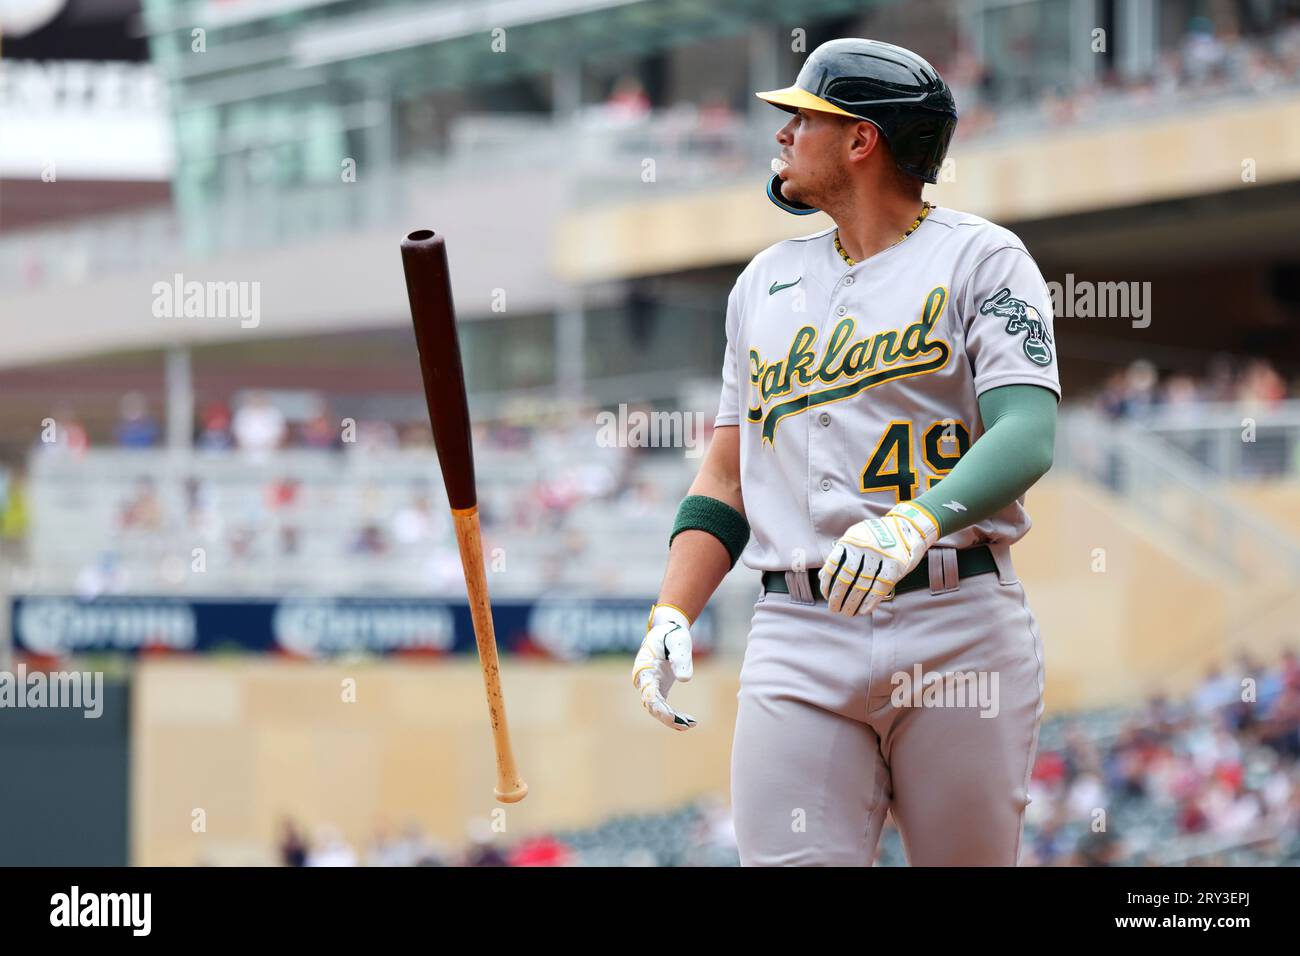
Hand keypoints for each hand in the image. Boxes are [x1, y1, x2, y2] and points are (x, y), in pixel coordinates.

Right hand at [632, 604, 696, 730]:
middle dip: (667, 717)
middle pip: (651, 705)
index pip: (649, 692)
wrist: (667, 629)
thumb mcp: (678, 642)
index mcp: (644, 668)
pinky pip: (663, 707)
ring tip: (691, 724)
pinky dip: (674, 716)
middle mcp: (643, 680)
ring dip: (672, 719)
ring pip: (656, 709)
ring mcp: (650, 685)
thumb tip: (684, 680)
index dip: (659, 707)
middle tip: (687, 725)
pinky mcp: (658, 688)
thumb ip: (681, 659)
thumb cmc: (671, 634)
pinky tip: (689, 722)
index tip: (671, 716)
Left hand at [818, 502, 939, 616]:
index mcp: (851, 539)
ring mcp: (880, 556)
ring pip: (862, 585)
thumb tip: (823, 576)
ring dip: (852, 602)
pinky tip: (864, 611)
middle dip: (838, 596)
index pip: (833, 564)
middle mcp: (864, 546)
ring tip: (847, 612)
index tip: (826, 596)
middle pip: (846, 577)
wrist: (908, 526)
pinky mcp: (895, 565)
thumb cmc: (877, 537)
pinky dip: (870, 601)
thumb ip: (841, 556)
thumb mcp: (857, 538)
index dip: (827, 583)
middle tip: (834, 608)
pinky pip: (879, 587)